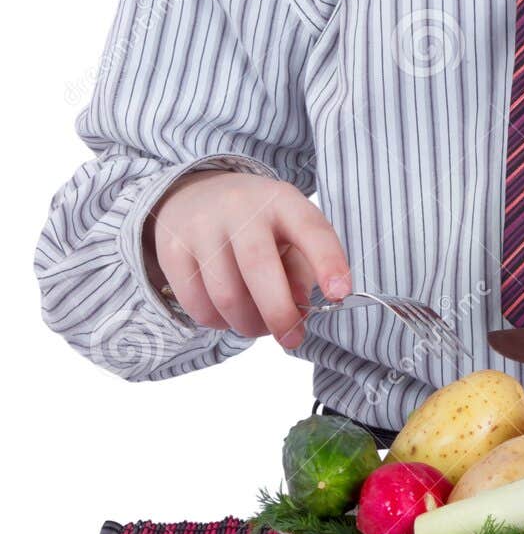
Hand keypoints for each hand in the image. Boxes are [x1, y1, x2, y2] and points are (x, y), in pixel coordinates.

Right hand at [142, 170, 351, 348]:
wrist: (194, 195)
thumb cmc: (257, 224)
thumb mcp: (289, 232)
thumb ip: (301, 269)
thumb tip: (296, 308)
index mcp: (281, 200)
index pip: (310, 229)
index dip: (327, 262)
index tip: (340, 294)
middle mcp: (240, 208)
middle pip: (259, 268)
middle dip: (279, 314)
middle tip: (292, 338)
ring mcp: (201, 227)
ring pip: (226, 296)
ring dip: (248, 324)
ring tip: (258, 323)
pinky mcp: (173, 250)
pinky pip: (198, 306)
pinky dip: (218, 322)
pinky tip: (228, 312)